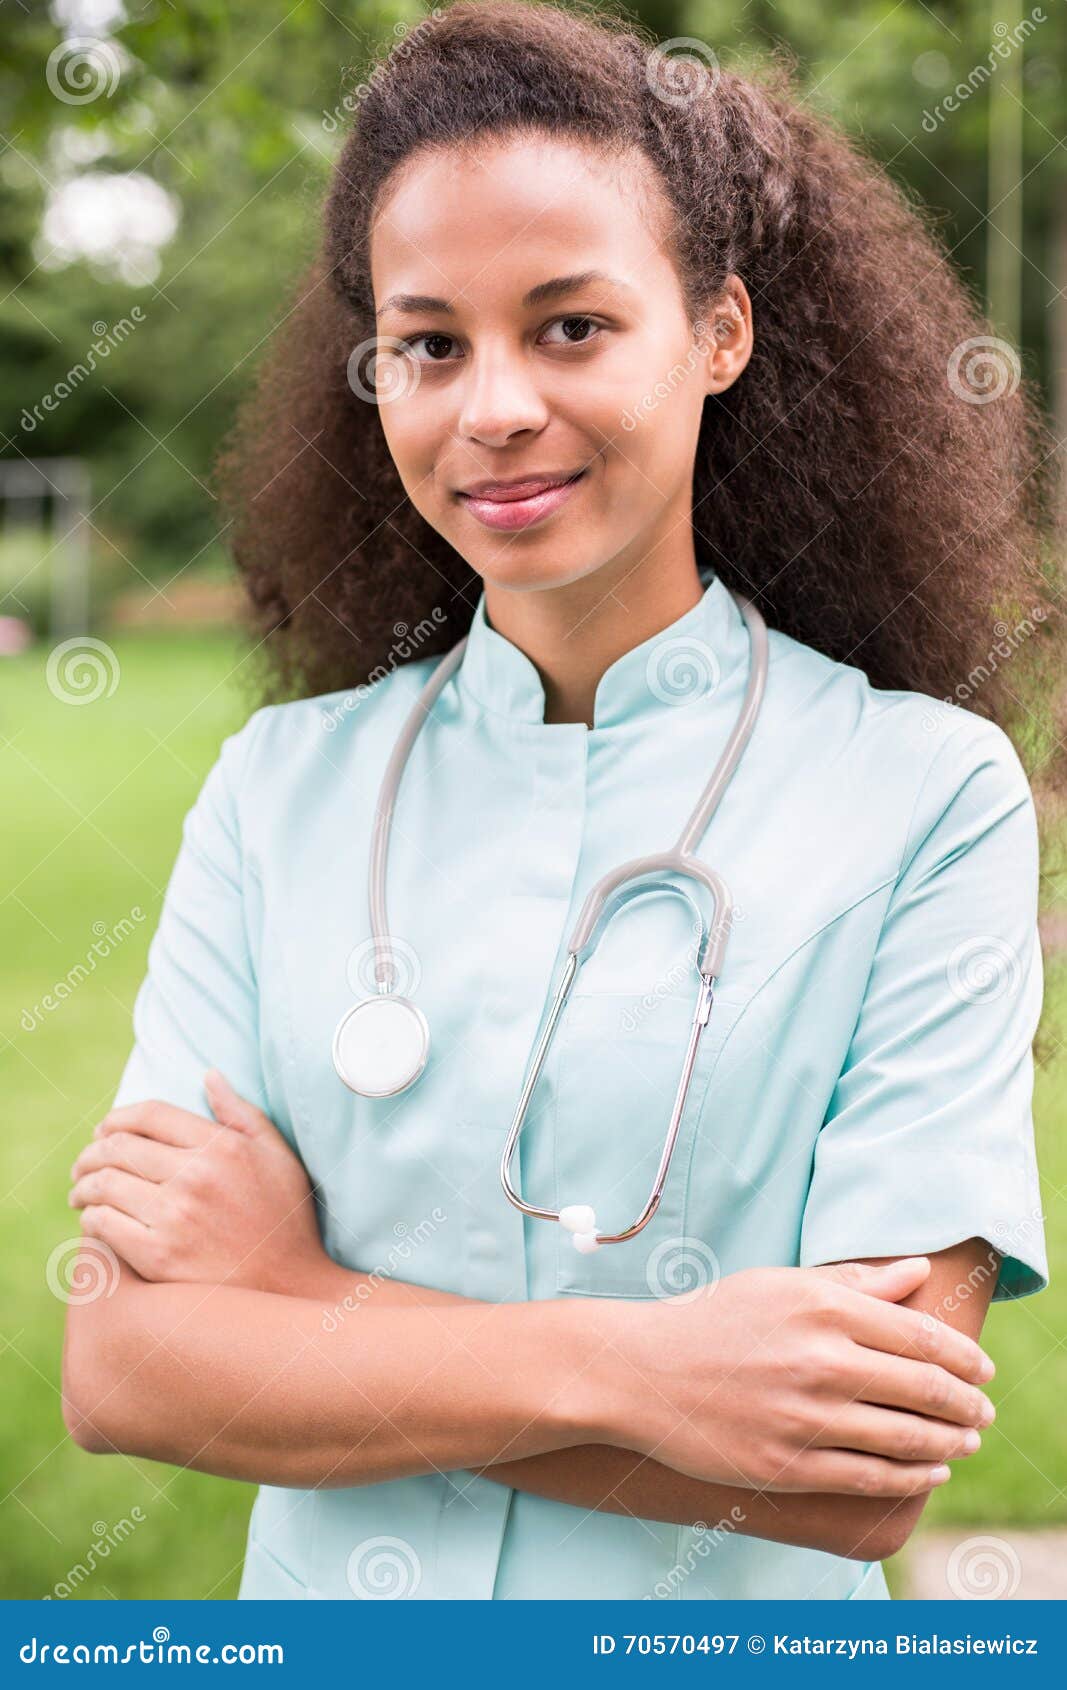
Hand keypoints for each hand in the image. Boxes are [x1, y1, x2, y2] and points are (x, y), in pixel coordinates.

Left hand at [68, 1070, 325, 1294]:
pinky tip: (93, 1220)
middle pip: (119, 1147)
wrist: (289, 1290)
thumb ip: (242, 1114)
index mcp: (223, 1146)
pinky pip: (103, 1225)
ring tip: (81, 1193)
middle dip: (92, 1152)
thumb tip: (209, 1075)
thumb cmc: (285, 1222)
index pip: (151, 1115)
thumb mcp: (279, 1157)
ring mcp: (175, 1217)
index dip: (119, 1117)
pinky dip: (90, 1218)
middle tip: (83, 1164)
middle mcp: (196, 1176)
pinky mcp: (158, 1256)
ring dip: (83, 1185)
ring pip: (104, 1184)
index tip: (105, 1129)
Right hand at [595, 1257, 995, 1496]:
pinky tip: (930, 1472)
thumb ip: (855, 1282)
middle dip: (966, 1404)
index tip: (982, 1370)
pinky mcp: (787, 1465)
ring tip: (964, 1442)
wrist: (642, 1373)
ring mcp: (805, 1417)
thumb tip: (917, 1270)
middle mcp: (820, 1360)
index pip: (921, 1336)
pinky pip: (871, 1477)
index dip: (963, 1358)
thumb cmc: (714, 1321)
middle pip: (924, 1389)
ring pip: (906, 1438)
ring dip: (949, 1443)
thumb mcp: (781, 1285)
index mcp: (822, 1307)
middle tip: (982, 1411)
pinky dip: (912, 1477)